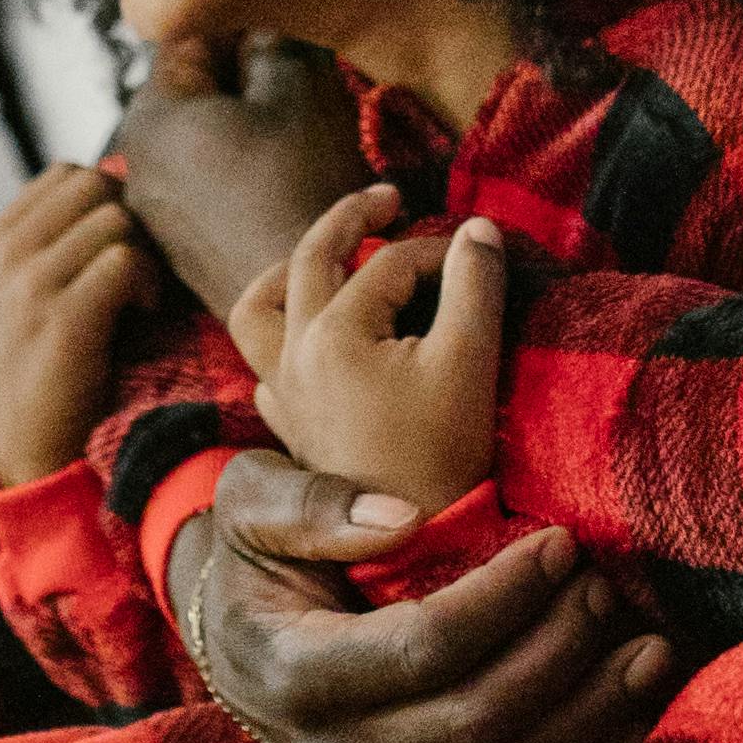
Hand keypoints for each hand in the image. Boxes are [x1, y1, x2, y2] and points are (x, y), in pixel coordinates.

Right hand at [0, 162, 146, 487]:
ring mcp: (28, 285)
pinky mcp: (61, 320)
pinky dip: (148, 287)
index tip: (114, 256)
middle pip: (97, 188)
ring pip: (117, 221)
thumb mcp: (27, 295)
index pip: (70, 175)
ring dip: (143, 258)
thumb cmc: (44, 372)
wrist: (28, 457)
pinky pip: (126, 262)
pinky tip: (141, 319)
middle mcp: (5, 255)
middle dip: (130, 225)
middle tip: (134, 278)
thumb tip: (120, 171)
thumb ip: (59, 239)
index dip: (109, 205)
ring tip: (137, 304)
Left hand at [115, 34, 363, 322]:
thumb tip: (261, 26)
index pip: (192, 38)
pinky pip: (206, 189)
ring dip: (244, 133)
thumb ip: (273, 40)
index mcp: (149, 114)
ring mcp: (153, 212)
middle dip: (243, 85)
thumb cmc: (304, 187)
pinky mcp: (179, 249)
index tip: (290, 50)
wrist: (307, 299)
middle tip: (300, 96)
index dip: (248, 32)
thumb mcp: (300, 89)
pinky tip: (281, 192)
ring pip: (201, 142)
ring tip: (296, 147)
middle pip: (192, 92)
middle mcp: (133, 162)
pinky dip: (239, 179)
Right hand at [171, 451, 673, 742]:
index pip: (425, 648)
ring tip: (648, 649)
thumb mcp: (251, 504)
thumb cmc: (260, 557)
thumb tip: (404, 518)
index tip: (560, 543)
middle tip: (603, 587)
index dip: (506, 598)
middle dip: (563, 651)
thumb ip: (307, 504)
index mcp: (295, 675)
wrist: (242, 644)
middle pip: (482, 721)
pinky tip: (639, 716)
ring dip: (596, 718)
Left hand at [229, 186, 505, 519]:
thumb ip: (476, 283)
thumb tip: (479, 228)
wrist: (418, 543)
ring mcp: (285, 392)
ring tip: (324, 255)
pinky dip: (284, 333)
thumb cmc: (446, 455)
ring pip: (259, 309)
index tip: (483, 256)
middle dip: (350, 219)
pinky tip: (314, 336)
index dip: (442, 251)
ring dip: (289, 272)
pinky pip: (264, 363)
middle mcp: (293, 355)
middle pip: (309, 259)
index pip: (390, 262)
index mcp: (333, 333)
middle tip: (387, 199)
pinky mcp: (292, 426)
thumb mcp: (471, 361)